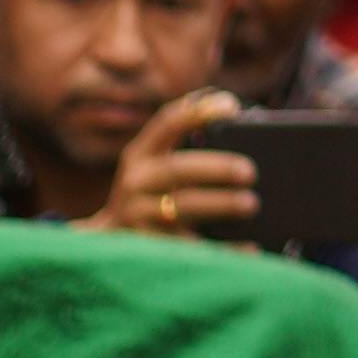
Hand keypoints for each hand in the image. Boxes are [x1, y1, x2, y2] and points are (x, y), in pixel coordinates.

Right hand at [100, 88, 259, 241]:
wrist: (107, 243)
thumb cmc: (150, 195)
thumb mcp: (155, 165)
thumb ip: (184, 144)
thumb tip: (238, 118)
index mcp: (141, 154)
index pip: (167, 123)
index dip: (197, 112)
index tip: (231, 107)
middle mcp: (136, 181)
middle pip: (177, 169)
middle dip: (216, 168)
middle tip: (250, 171)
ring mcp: (138, 215)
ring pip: (181, 207)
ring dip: (219, 204)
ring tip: (251, 203)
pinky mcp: (148, 248)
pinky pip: (190, 248)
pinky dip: (222, 250)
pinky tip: (249, 248)